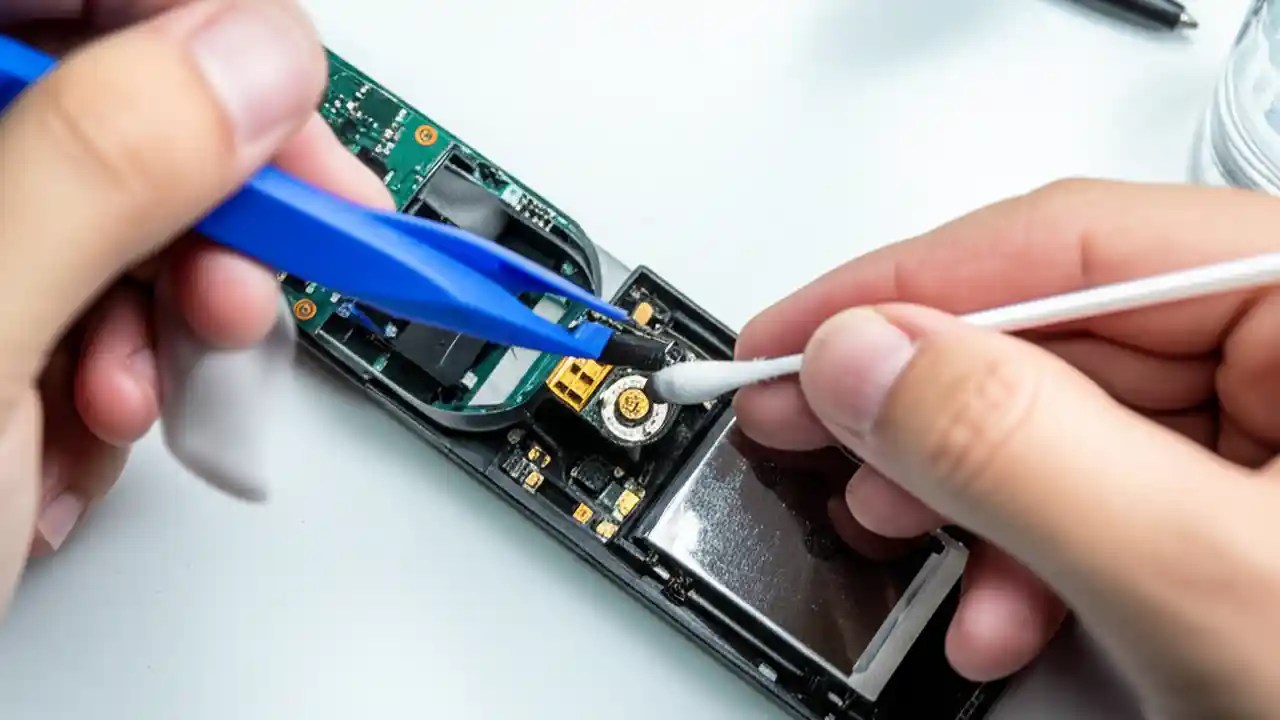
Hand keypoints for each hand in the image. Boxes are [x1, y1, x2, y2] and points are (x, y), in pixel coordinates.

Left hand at [0, 0, 392, 611]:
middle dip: (199, 210)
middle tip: (253, 276)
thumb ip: (100, 169)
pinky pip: (89, 305)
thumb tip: (243, 60)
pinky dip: (111, 378)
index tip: (285, 103)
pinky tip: (60, 440)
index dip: (190, 27)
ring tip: (124, 401)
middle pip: (101, 99)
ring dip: (159, 320)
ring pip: (110, 217)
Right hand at [735, 180, 1279, 719]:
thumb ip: (1017, 448)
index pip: (1066, 243)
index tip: (790, 338)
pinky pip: (1104, 486)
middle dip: (921, 404)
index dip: (899, 288)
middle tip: (812, 433)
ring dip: (967, 491)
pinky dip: (1027, 547)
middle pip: (1056, 330)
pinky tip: (1003, 604)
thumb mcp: (1201, 579)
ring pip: (1066, 416)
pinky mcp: (1250, 500)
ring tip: (908, 544)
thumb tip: (867, 358)